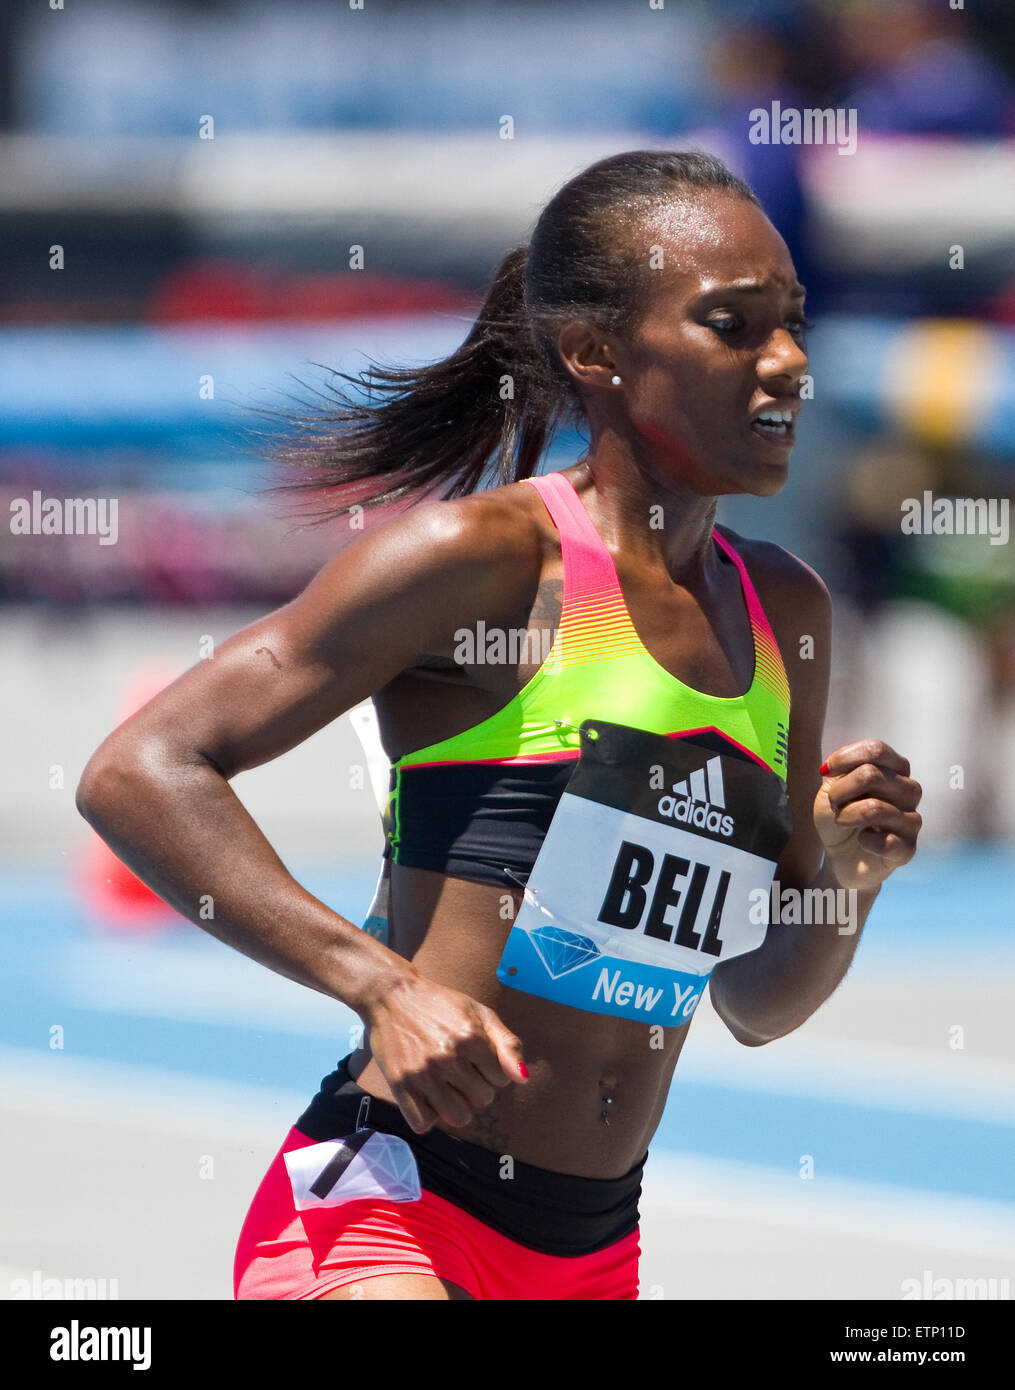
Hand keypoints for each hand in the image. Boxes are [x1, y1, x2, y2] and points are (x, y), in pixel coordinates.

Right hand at [360, 971, 527, 1133]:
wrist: (392, 995)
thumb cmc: (441, 1005)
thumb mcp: (480, 1013)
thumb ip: (507, 1045)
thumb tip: (524, 1079)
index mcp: (472, 1038)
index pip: (502, 1080)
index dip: (490, 1070)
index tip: (476, 1058)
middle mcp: (449, 1058)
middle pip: (482, 1100)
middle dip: (475, 1087)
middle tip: (459, 1069)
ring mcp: (423, 1073)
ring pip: (458, 1117)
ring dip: (456, 1106)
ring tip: (446, 1086)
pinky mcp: (399, 1084)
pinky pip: (423, 1123)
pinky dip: (428, 1116)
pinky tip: (427, 1098)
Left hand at [813, 739, 921, 890]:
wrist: (841, 856)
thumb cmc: (840, 817)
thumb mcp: (833, 790)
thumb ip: (839, 772)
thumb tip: (831, 767)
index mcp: (894, 769)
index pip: (877, 750)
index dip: (845, 758)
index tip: (825, 772)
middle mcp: (909, 790)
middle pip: (872, 775)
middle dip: (840, 790)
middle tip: (832, 804)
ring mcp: (911, 819)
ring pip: (876, 808)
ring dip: (847, 815)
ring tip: (841, 821)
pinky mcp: (908, 848)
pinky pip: (887, 841)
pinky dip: (866, 841)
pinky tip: (863, 841)